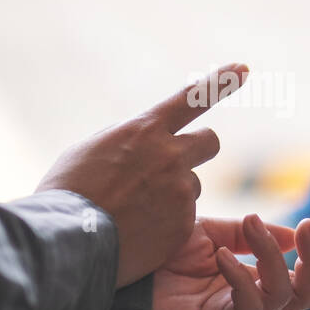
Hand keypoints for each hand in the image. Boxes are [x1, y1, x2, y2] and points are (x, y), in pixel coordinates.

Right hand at [37, 64, 246, 286]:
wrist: (67, 241)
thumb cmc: (67, 193)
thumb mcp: (91, 149)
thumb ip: (127, 140)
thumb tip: (143, 143)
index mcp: (144, 130)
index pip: (193, 97)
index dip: (222, 81)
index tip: (243, 68)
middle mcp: (170, 156)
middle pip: (209, 142)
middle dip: (198, 149)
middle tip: (176, 164)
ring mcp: (179, 191)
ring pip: (191, 185)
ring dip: (172, 194)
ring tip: (136, 210)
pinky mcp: (183, 225)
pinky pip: (184, 218)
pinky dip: (166, 224)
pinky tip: (139, 233)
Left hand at [146, 213, 309, 309]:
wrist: (114, 266)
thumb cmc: (158, 251)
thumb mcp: (212, 231)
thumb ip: (252, 235)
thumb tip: (291, 233)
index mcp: (249, 281)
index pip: (300, 279)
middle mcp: (246, 304)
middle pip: (303, 295)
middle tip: (307, 226)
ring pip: (281, 298)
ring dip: (272, 257)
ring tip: (251, 224)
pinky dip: (242, 278)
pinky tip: (222, 257)